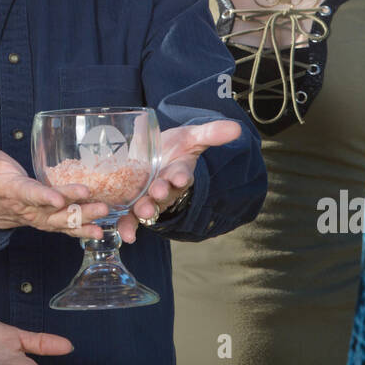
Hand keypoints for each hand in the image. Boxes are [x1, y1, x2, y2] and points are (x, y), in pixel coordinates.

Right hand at [0, 139, 107, 238]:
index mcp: (14, 192)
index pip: (29, 194)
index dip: (42, 197)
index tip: (57, 198)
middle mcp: (29, 209)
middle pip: (53, 211)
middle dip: (76, 208)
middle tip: (98, 204)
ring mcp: (40, 217)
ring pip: (63, 221)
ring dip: (85, 219)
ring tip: (104, 215)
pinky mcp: (49, 221)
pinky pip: (66, 228)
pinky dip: (82, 230)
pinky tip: (100, 230)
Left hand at [117, 120, 241, 242]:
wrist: (150, 156)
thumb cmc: (173, 147)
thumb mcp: (190, 137)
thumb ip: (210, 133)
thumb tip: (237, 128)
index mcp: (179, 173)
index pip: (182, 175)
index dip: (182, 176)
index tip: (181, 177)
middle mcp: (166, 189)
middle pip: (165, 193)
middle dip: (162, 193)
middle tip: (158, 191)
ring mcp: (149, 198)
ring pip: (148, 208)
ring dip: (145, 211)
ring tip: (143, 210)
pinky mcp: (132, 205)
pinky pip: (131, 219)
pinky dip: (129, 227)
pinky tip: (127, 236)